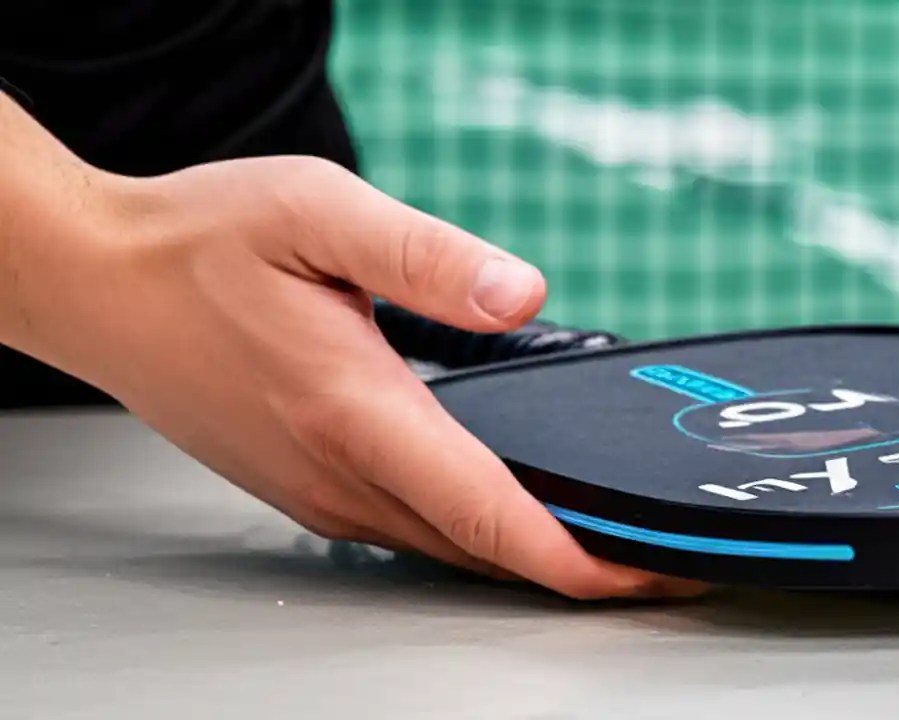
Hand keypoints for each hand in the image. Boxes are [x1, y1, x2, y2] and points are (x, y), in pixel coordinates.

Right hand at [45, 155, 703, 599]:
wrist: (99, 283)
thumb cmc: (197, 244)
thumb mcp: (318, 212)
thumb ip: (427, 256)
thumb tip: (523, 292)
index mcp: (355, 413)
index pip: (492, 515)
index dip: (583, 557)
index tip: (654, 569)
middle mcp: (340, 474)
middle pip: (483, 549)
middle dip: (583, 564)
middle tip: (664, 555)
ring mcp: (320, 493)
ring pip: (449, 547)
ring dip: (533, 552)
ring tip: (611, 536)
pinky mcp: (308, 488)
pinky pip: (413, 528)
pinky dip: (480, 531)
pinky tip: (512, 505)